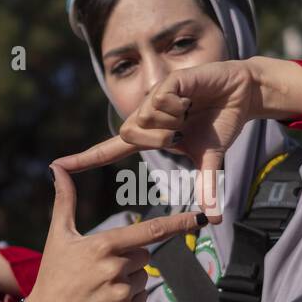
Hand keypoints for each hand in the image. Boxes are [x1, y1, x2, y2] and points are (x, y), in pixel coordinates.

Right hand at [22, 163, 204, 301]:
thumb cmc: (54, 272)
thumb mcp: (58, 235)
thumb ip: (65, 200)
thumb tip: (55, 168)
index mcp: (102, 246)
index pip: (149, 231)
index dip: (178, 223)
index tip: (201, 218)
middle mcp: (114, 270)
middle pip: (144, 254)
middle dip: (129, 257)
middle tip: (100, 268)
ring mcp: (121, 295)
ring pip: (144, 276)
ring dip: (129, 278)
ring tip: (101, 286)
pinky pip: (142, 297)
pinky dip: (129, 298)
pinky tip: (106, 301)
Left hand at [54, 59, 264, 220]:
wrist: (242, 94)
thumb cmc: (222, 124)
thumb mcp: (210, 158)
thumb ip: (206, 185)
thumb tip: (215, 219)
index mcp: (151, 135)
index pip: (111, 149)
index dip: (86, 158)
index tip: (58, 166)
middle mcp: (147, 115)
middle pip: (130, 134)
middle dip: (156, 140)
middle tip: (181, 131)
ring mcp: (155, 97)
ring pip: (144, 118)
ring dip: (170, 122)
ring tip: (189, 111)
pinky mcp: (167, 82)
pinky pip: (159, 101)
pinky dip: (176, 105)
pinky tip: (190, 99)